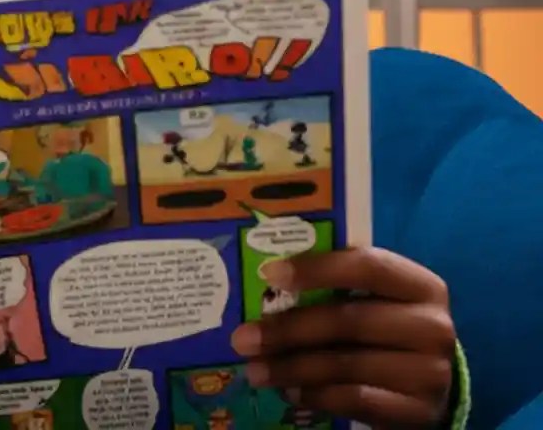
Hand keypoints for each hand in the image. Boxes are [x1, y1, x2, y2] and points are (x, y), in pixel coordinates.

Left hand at [231, 247, 455, 428]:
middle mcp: (433, 326)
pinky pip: (354, 399)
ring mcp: (430, 371)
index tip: (269, 274)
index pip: (367, 265)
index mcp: (421, 285)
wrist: (428, 384)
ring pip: (346, 365)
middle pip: (349, 320)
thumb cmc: (387, 329)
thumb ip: (336, 286)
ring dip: (291, 367)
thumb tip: (268, 280)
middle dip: (288, 329)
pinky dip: (315, 395)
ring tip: (254, 369)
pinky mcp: (419, 410)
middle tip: (243, 337)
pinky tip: (289, 391)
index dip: (317, 268)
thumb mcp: (373, 300)